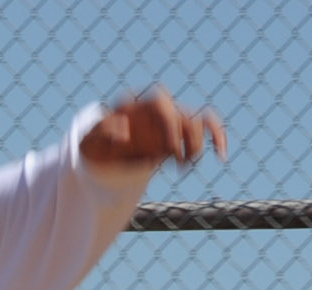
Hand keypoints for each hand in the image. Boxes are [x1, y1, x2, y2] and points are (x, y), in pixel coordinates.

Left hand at [79, 87, 227, 170]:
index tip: (168, 150)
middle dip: (183, 136)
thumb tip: (124, 132)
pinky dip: (217, 137)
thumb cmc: (96, 143)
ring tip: (183, 165)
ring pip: (195, 120)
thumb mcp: (90, 141)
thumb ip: (103, 133)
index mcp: (137, 103)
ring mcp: (170, 117)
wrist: (102, 148)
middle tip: (176, 160)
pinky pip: (206, 125)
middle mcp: (156, 108)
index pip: (159, 102)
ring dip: (195, 144)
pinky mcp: (180, 130)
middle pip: (181, 112)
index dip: (168, 123)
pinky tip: (221, 155)